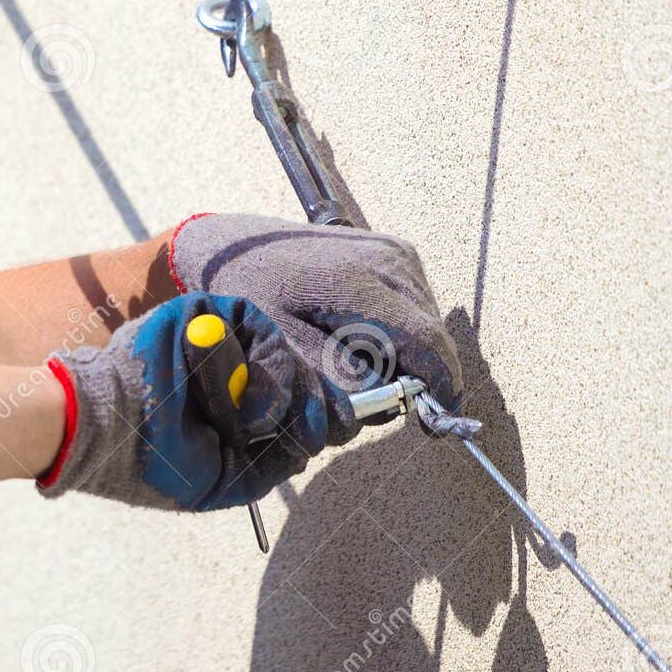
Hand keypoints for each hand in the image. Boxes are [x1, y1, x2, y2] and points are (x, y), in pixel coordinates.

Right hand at [39, 293, 327, 510]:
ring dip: (273, 392)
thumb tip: (311, 440)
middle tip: (295, 430)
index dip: (314, 411)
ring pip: (280, 350)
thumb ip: (272, 461)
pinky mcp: (203, 312)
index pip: (286, 398)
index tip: (334, 430)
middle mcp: (226, 369)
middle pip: (293, 372)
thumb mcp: (225, 476)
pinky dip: (257, 362)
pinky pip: (256, 325)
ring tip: (244, 421)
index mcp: (227, 404)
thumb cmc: (153, 460)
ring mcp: (215, 338)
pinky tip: (234, 390)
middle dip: (302, 405)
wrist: (109, 430)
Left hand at [168, 213, 462, 442]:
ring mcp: (395, 253)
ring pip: (424, 327)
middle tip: (361, 394)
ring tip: (346, 357)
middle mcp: (390, 261)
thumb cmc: (246, 292)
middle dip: (406, 378)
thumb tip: (381, 402)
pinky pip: (411, 309)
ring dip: (398, 356)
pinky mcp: (394, 254)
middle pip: (429, 340)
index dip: (438, 389)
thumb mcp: (276, 343)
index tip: (433, 426)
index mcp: (359, 281)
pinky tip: (352, 334)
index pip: (427, 343)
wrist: (233, 245)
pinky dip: (391, 333)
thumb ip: (329, 376)